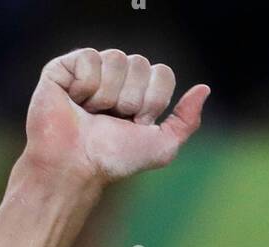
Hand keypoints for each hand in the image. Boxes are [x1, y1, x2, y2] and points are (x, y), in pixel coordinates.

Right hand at [25, 47, 209, 185]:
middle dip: (132, 99)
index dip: (154, 101)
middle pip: (141, 63)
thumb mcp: (162, 146)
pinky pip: (89, 57)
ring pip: (116, 58)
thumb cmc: (116, 160)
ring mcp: (90, 69)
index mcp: (139, 91)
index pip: (163, 73)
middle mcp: (116, 77)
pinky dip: (85, 86)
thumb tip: (205, 88)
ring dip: (108, 95)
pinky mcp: (64, 67)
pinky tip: (75, 102)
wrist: (78, 166)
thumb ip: (186, 121)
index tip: (137, 123)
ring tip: (92, 114)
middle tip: (113, 120)